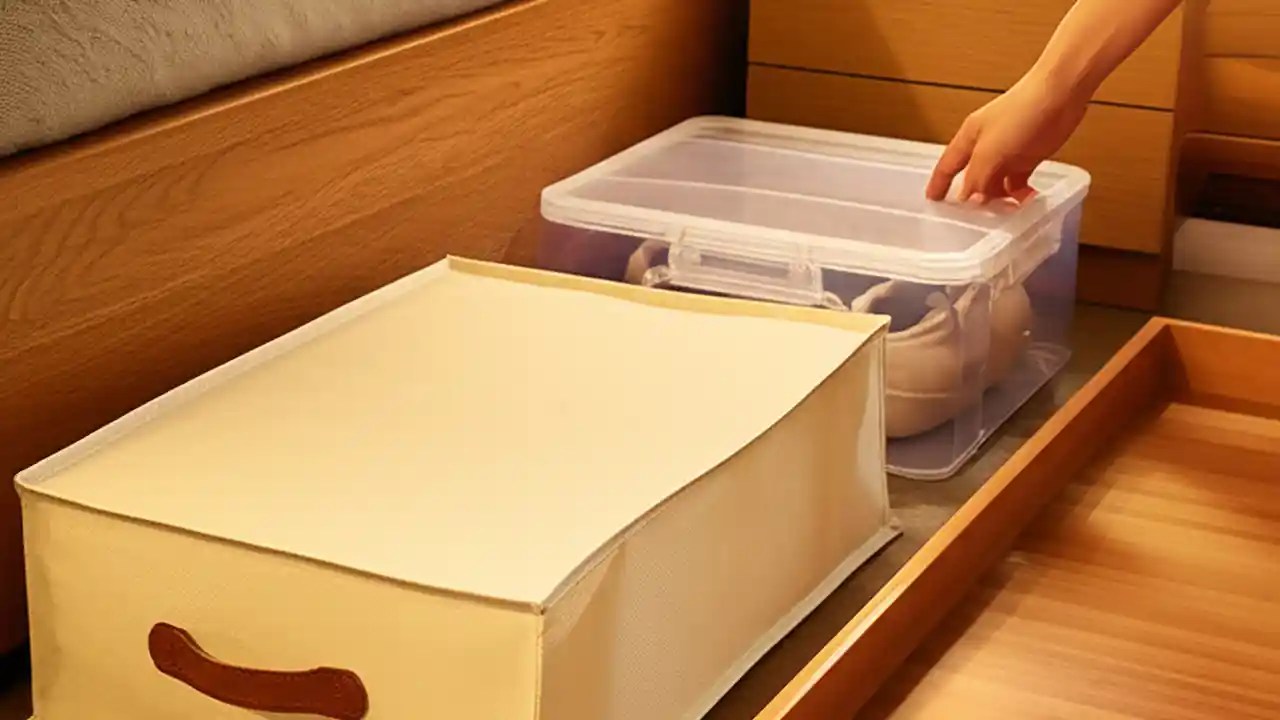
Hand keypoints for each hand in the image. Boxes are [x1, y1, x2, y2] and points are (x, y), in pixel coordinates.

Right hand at [925, 76, 1088, 203]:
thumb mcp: (991, 151)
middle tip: (976, 221)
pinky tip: (1025, 199)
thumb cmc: (1022, 113)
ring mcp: (1008, 150)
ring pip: (996, 182)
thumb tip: (967, 198)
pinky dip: (1019, 192)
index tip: (932, 202)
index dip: (938, 184)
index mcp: (969, 139)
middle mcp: (986, 145)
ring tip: (1006, 212)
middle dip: (974, 198)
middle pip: (973, 178)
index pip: (947, 166)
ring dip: (999, 198)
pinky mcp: (1030, 154)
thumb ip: (976, 177)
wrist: (1061, 94)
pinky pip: (1018, 180)